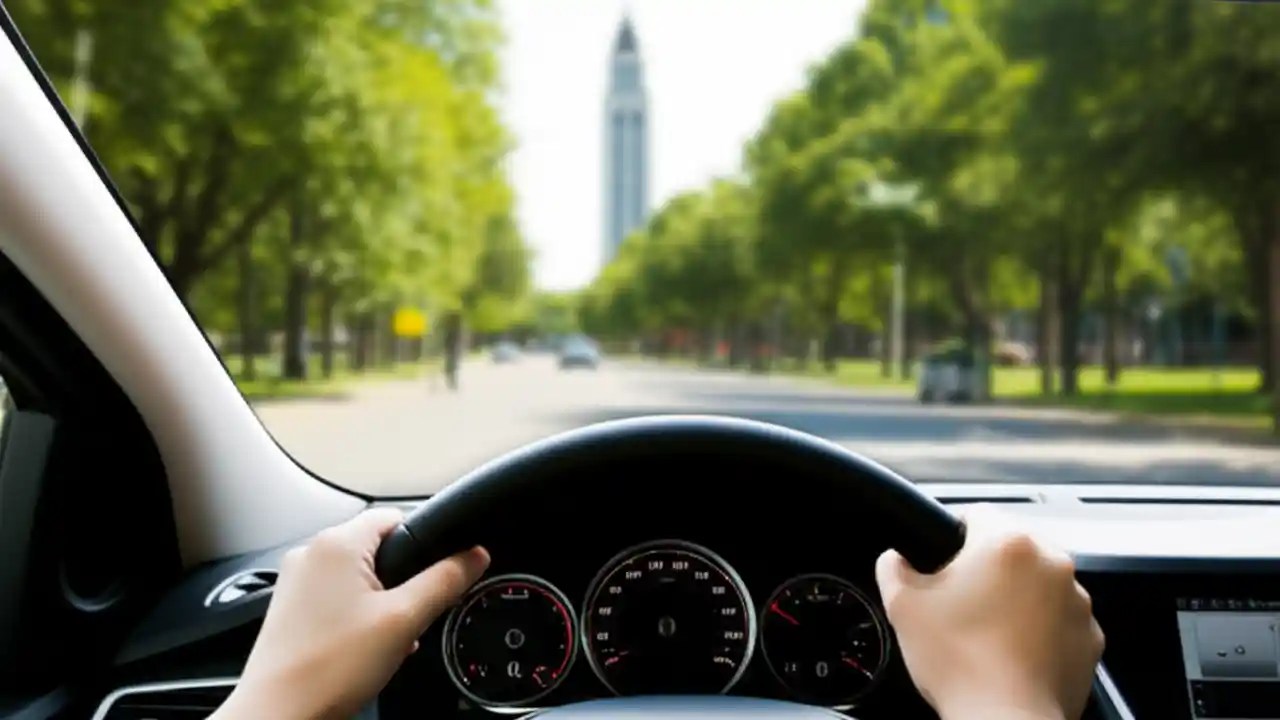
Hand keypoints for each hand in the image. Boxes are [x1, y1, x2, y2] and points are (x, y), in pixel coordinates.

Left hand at [212, 508, 489, 719]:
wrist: (279, 714)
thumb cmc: (328, 668)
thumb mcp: (404, 620)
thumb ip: (445, 581)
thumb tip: (474, 556)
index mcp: (337, 543)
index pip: (397, 518)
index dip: (425, 544)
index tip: (439, 574)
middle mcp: (311, 554)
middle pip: (378, 550)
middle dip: (403, 583)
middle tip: (408, 619)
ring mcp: (296, 582)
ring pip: (359, 577)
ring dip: (381, 603)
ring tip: (383, 641)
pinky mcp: (291, 608)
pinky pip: (337, 597)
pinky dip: (357, 616)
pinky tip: (362, 648)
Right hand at [875, 505, 1102, 719]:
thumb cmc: (958, 661)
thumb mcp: (903, 605)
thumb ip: (892, 566)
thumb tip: (895, 559)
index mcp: (1007, 542)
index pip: (975, 514)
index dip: (952, 536)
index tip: (942, 564)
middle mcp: (1052, 563)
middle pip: (1011, 548)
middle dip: (987, 569)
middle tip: (961, 604)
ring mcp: (1077, 601)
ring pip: (1038, 583)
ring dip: (1017, 597)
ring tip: (987, 633)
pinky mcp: (1090, 636)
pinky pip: (1060, 619)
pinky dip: (1040, 629)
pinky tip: (1013, 652)